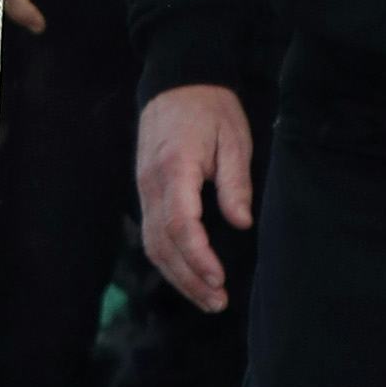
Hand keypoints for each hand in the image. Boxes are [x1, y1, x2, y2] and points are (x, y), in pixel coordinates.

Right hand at [137, 84, 255, 315]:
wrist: (176, 83)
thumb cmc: (210, 109)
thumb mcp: (234, 139)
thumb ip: (235, 183)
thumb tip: (241, 223)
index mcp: (175, 169)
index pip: (179, 224)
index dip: (197, 256)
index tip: (219, 278)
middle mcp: (152, 185)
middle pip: (162, 244)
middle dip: (189, 278)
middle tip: (217, 302)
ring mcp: (144, 190)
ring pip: (153, 245)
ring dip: (178, 276)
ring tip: (207, 299)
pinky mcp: (147, 193)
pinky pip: (151, 235)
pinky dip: (169, 261)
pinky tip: (189, 276)